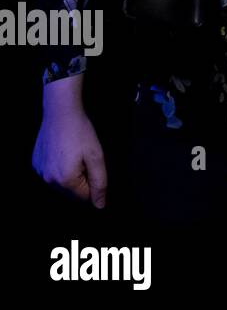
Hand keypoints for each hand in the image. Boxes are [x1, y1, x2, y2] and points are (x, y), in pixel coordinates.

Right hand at [32, 76, 106, 207]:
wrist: (60, 112)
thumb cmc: (81, 132)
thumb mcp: (97, 156)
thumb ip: (100, 183)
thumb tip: (100, 206)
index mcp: (65, 180)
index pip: (85, 196)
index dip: (94, 182)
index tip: (93, 165)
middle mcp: (48, 180)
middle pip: (72, 192)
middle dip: (83, 179)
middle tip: (85, 158)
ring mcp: (39, 172)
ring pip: (61, 183)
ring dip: (71, 174)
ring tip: (74, 153)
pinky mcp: (35, 163)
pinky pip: (51, 173)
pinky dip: (59, 167)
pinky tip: (64, 152)